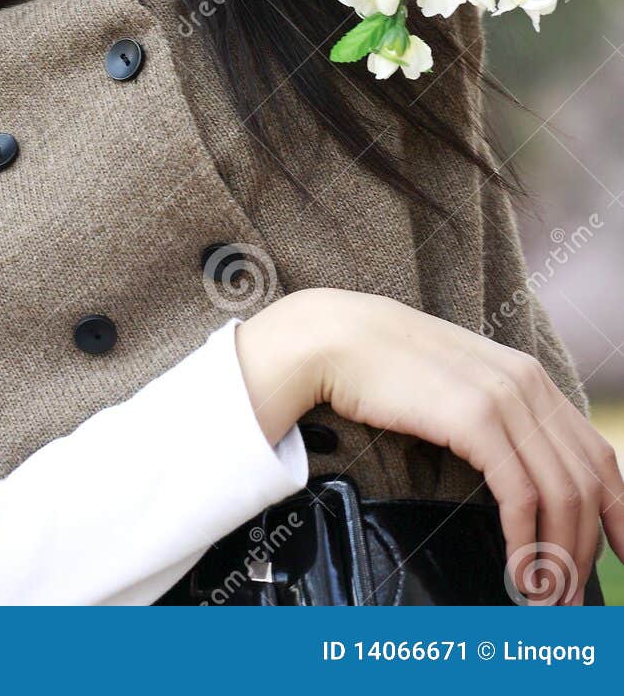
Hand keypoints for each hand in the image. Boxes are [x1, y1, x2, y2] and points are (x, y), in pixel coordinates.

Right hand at [236, 286, 623, 603]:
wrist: (339, 337)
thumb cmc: (388, 370)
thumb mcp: (459, 388)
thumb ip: (496, 419)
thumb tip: (521, 481)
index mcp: (530, 378)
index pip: (599, 454)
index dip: (619, 510)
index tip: (621, 554)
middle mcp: (528, 385)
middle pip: (589, 482)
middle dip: (588, 549)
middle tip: (572, 597)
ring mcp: (505, 398)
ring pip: (562, 495)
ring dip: (561, 558)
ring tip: (546, 598)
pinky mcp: (475, 417)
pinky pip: (521, 496)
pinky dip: (528, 544)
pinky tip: (519, 573)